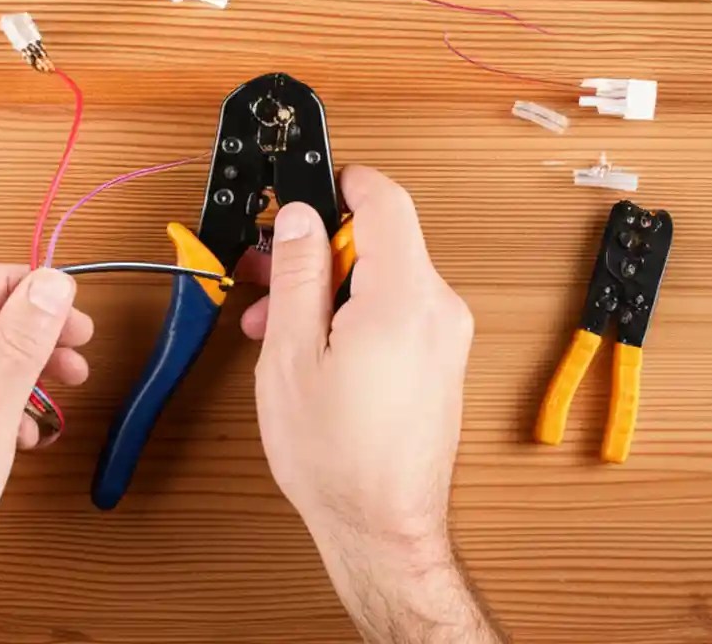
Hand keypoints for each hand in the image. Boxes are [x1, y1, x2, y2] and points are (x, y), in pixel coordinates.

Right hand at [243, 167, 498, 642]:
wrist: (381, 527)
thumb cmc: (336, 457)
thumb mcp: (292, 354)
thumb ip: (300, 274)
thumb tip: (302, 218)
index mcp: (404, 298)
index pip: (384, 201)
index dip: (340, 184)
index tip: (302, 192)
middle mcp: (438, 310)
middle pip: (379, 240)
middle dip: (317, 248)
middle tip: (266, 270)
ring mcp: (445, 337)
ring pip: (382, 278)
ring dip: (327, 286)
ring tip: (274, 321)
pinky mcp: (439, 360)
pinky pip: (395, 310)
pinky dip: (350, 313)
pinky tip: (308, 344)